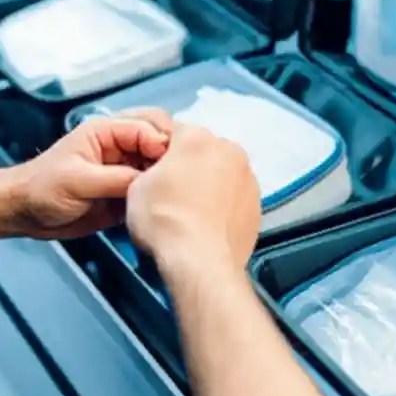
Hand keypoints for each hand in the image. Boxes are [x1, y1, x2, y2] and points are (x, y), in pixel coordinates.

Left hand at [10, 109, 172, 239]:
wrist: (25, 214)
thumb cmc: (42, 189)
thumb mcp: (78, 181)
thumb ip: (117, 178)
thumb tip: (152, 182)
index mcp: (107, 132)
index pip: (148, 127)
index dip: (164, 143)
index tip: (173, 165)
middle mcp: (121, 147)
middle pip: (160, 139)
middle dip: (174, 153)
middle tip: (182, 176)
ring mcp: (125, 169)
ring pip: (160, 164)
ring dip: (170, 175)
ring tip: (180, 192)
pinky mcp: (126, 193)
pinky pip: (152, 189)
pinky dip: (162, 194)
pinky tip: (171, 205)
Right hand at [125, 123, 260, 276]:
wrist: (201, 262)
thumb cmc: (163, 220)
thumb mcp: (137, 187)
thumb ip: (150, 168)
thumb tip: (160, 173)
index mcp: (196, 137)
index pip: (174, 133)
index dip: (160, 153)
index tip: (153, 173)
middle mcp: (228, 149)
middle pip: (203, 150)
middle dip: (189, 165)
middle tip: (172, 192)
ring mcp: (248, 177)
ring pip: (223, 172)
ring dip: (210, 183)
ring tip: (193, 211)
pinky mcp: (259, 204)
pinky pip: (236, 195)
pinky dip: (225, 203)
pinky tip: (210, 223)